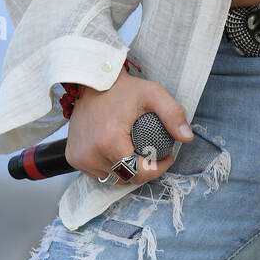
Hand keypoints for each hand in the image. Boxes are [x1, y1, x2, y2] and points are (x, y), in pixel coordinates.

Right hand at [66, 66, 193, 184]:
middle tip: (154, 153)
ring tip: (138, 153)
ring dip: (126, 170)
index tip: (166, 155)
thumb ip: (172, 114)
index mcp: (109, 142)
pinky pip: (97, 172)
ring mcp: (79, 157)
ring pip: (111, 178)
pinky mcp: (72, 157)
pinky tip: (120, 154)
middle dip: (144, 170)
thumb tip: (187, 138)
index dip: (157, 169)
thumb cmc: (122, 87)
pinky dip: (110, 167)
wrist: (90, 81)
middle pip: (125, 177)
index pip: (138, 173)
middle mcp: (90, 154)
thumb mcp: (153, 94)